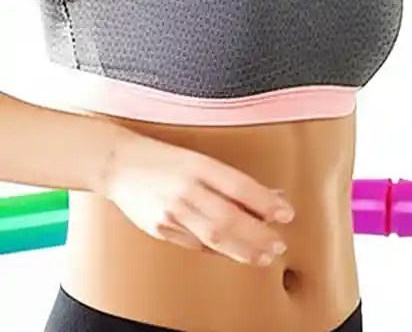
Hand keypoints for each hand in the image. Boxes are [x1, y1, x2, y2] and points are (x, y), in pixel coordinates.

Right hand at [100, 132, 293, 265]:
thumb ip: (234, 182)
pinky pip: (195, 245)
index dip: (265, 203)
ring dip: (242, 250)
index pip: (239, 187)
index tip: (287, 214)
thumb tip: (273, 198)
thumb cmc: (168, 160)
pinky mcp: (159, 230)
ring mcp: (170, 213)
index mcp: (200, 166)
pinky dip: (219, 251)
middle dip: (257, 235)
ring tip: (264, 256)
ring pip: (212, 237)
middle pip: (227, 218)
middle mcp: (185, 190)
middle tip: (279, 245)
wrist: (119, 164)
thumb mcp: (203, 161)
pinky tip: (236, 254)